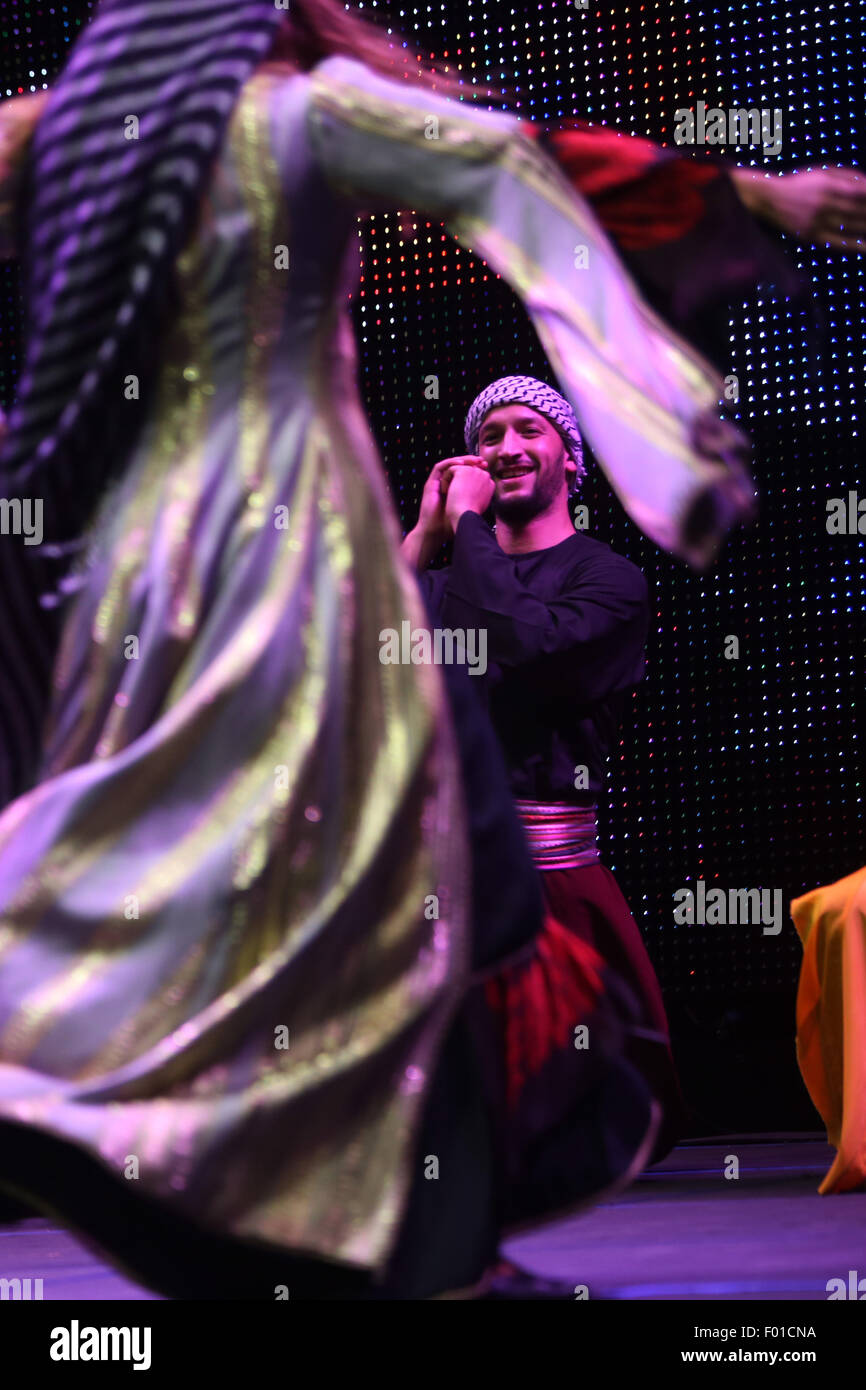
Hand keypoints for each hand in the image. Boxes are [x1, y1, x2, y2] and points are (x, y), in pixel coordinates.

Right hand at [402, 456, 487, 569]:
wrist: (438, 530)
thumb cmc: (453, 524)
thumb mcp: (470, 507)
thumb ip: (478, 496)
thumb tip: (491, 487)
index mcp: (456, 489)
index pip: (465, 472)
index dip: (476, 468)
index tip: (486, 466)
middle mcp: (446, 485)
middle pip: (458, 467)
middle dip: (470, 461)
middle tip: (482, 460)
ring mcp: (438, 483)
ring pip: (449, 465)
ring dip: (461, 460)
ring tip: (472, 460)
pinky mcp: (430, 484)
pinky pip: (439, 467)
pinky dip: (450, 464)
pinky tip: (460, 464)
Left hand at [444, 458, 494, 532]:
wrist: (465, 516)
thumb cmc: (469, 515)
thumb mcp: (478, 503)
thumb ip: (478, 493)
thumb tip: (472, 489)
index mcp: (490, 483)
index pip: (474, 478)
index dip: (464, 486)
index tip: (460, 498)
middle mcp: (484, 475)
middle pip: (466, 472)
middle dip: (457, 482)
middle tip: (454, 497)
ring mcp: (475, 471)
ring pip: (458, 470)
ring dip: (451, 481)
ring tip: (449, 495)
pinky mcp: (463, 470)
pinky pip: (450, 470)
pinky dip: (445, 481)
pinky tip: (445, 492)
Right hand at [735, 166, 865, 250]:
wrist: (768, 198)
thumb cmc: (802, 182)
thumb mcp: (825, 171)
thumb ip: (850, 176)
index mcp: (828, 184)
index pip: (860, 192)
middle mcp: (823, 204)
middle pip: (858, 211)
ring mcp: (816, 222)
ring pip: (851, 228)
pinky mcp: (811, 237)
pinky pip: (837, 243)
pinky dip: (855, 246)